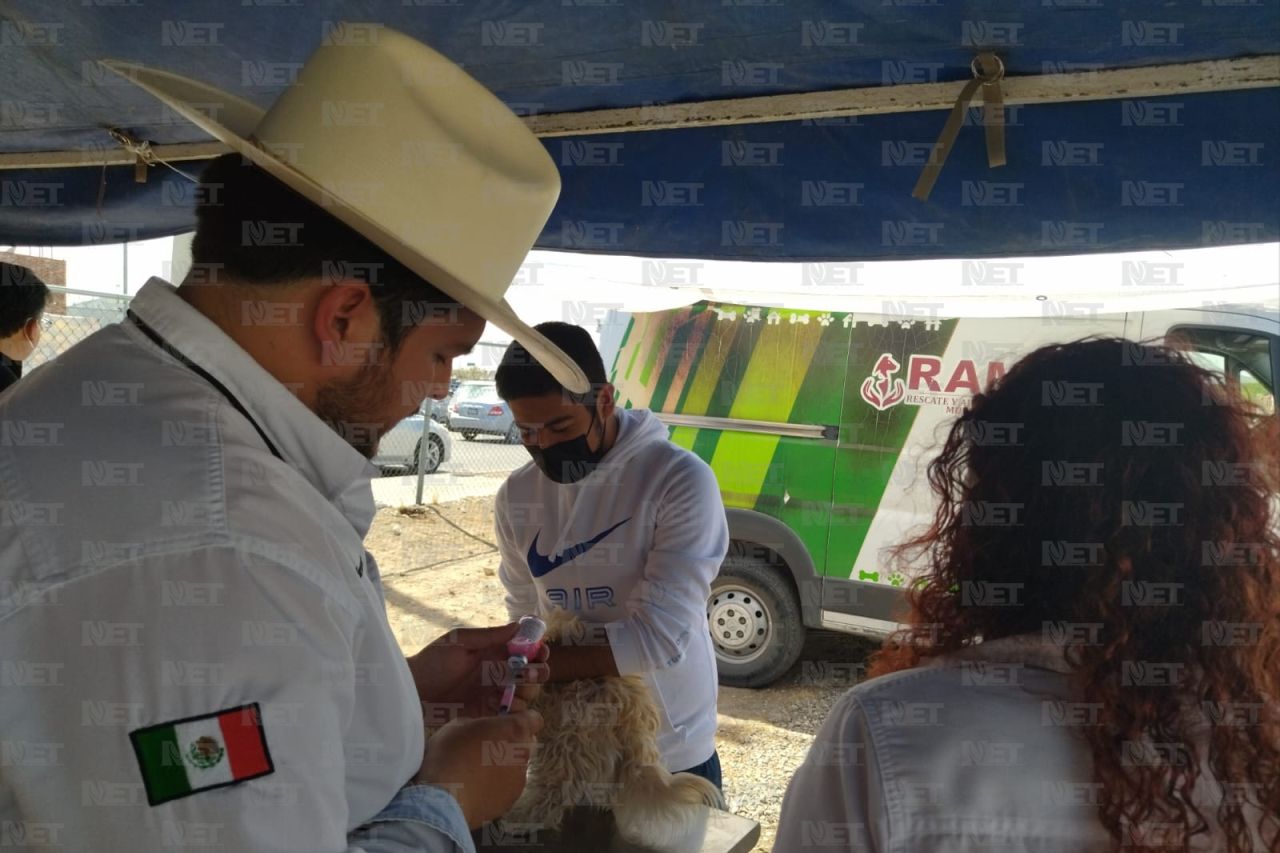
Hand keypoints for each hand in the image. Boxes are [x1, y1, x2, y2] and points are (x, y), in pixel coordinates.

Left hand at [407, 623, 549, 724]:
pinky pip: (509, 714)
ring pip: (525, 694)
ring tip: (514, 692)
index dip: (539, 651)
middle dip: (537, 673)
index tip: (541, 652)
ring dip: (527, 693)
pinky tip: (500, 705)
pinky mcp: (487, 712)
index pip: (526, 650)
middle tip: (529, 674)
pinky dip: (512, 710)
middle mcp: (499, 672)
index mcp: (495, 652)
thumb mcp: (460, 642)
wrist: (413, 690)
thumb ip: (489, 636)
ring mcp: (494, 693)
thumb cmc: (433, 660)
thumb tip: (518, 625)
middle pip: (532, 674)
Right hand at [413, 711, 543, 828]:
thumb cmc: (450, 755)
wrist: (444, 800)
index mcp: (514, 730)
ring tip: (477, 771)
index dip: (520, 720)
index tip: (505, 723)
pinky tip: (476, 787)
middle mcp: (523, 753)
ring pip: (517, 765)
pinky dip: (497, 784)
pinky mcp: (511, 799)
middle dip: (512, 742)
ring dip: (503, 764)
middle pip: (527, 743)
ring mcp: (519, 778)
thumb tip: (484, 729)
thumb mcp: (459, 725)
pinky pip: (508, 786)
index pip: (534, 719)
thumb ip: (480, 723)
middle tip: (488, 745)